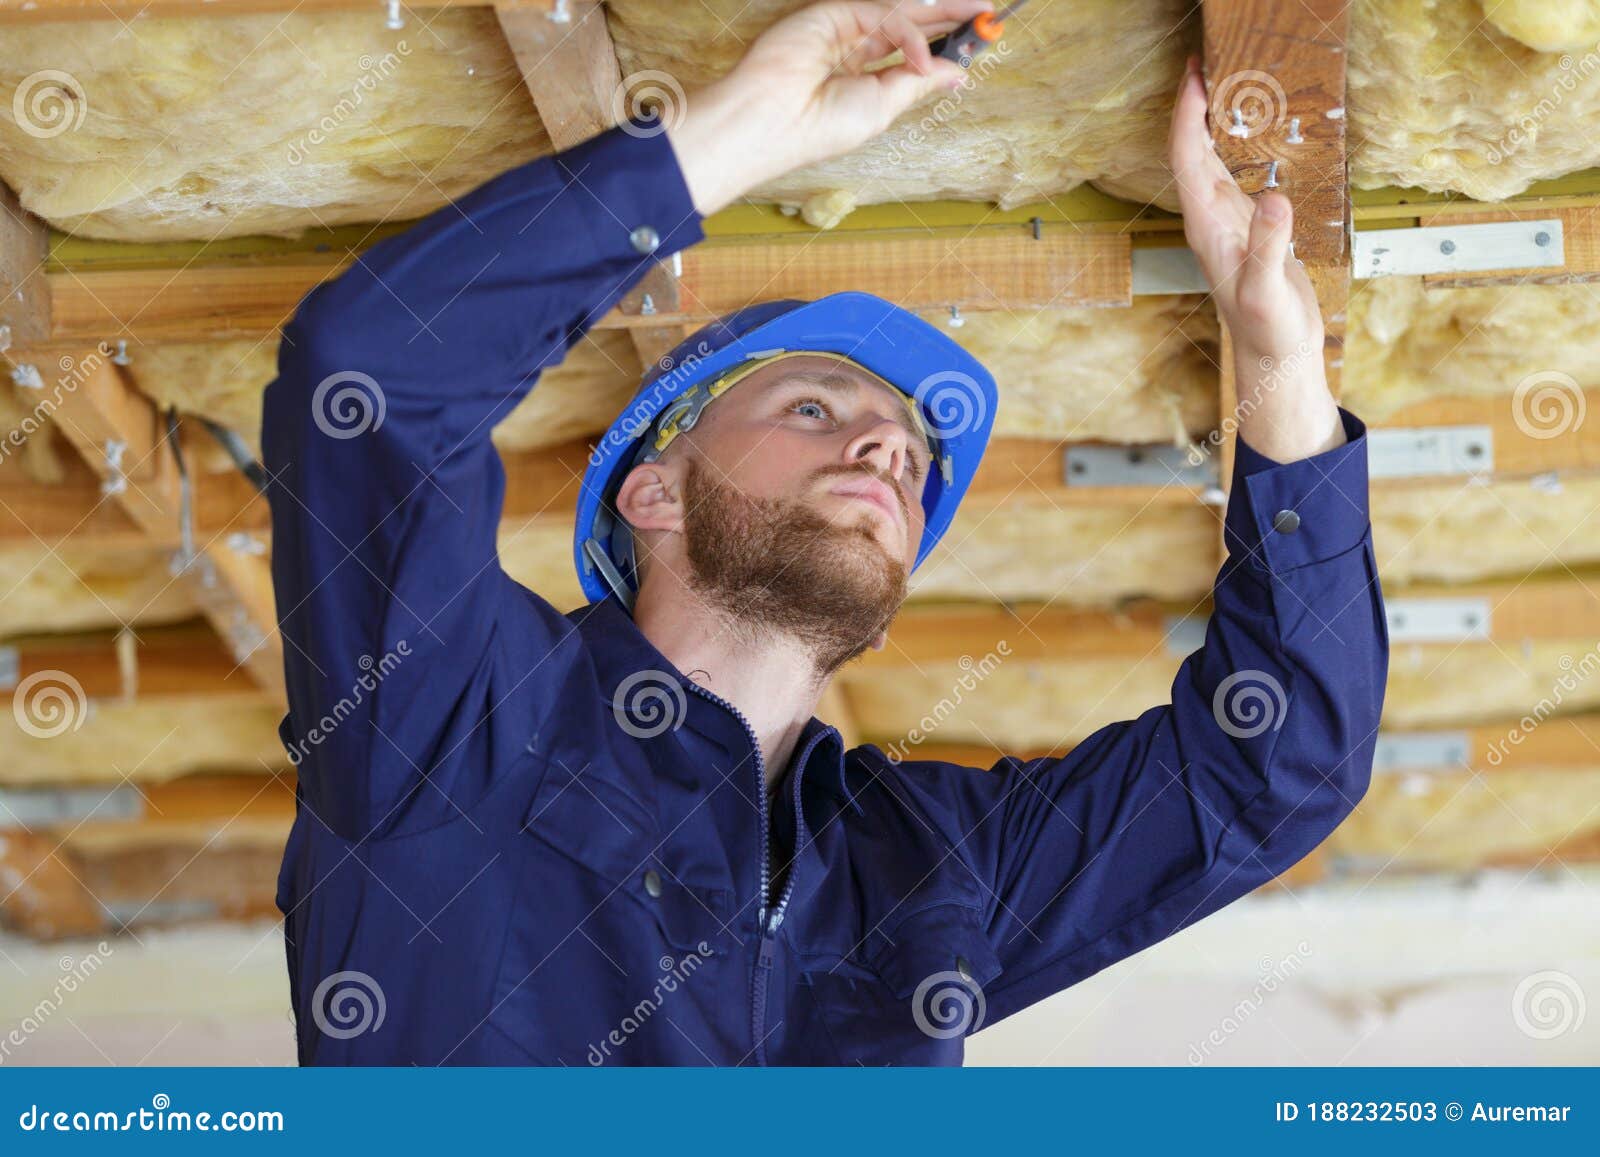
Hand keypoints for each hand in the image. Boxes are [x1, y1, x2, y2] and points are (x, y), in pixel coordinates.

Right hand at [667, 0, 992, 214]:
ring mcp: (845, 30)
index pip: (912, 54)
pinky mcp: (834, 14)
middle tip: (988, 13)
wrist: (772, 121)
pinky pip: (886, 16)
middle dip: (951, 18)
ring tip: (980, 11)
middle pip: (914, 26)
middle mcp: (856, 51)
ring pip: (903, 13)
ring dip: (943, 11)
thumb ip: (918, 83)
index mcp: (863, 79)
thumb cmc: (818, 127)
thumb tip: (957, 74)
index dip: (946, 45)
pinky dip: (910, 35)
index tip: (980, 42)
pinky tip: (923, 56)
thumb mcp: (883, 108)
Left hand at [1167, 54, 1322, 367]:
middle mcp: (1210, 217)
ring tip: (1234, 79)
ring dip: (1218, 120)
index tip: (1196, 73)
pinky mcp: (1250, 225)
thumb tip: (1274, 200)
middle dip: (1198, 104)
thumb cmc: (1266, 329)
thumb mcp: (1267, 290)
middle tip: (1213, 59)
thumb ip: (1269, 248)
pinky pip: (1238, 173)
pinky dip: (1244, 144)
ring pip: (1214, 159)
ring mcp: (1228, 220)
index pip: (1187, 157)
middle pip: (1194, 149)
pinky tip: (1259, 127)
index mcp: (1206, 225)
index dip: (1188, 114)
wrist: (1275, 355)